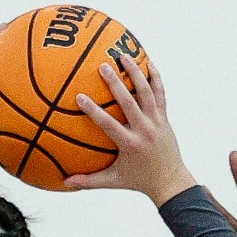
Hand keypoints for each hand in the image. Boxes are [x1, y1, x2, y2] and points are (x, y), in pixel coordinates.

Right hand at [65, 58, 193, 206]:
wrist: (170, 182)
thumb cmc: (138, 181)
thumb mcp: (114, 181)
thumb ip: (89, 181)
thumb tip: (65, 182)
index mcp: (130, 145)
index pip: (109, 125)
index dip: (94, 111)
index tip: (80, 96)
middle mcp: (144, 131)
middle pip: (129, 102)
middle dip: (116, 83)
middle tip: (103, 65)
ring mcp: (156, 122)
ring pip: (146, 92)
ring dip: (135, 72)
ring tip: (123, 55)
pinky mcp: (164, 117)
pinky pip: (160, 93)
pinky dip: (154, 77)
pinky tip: (147, 62)